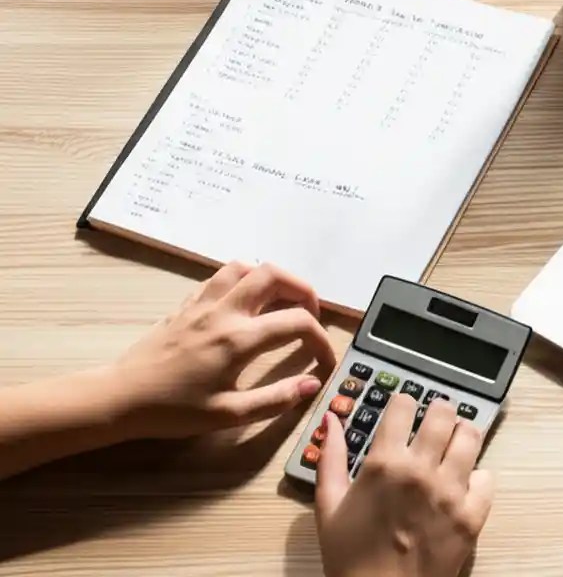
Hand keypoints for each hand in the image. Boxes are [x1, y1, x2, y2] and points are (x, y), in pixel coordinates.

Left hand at [108, 261, 336, 439]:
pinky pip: (220, 277)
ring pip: (245, 267)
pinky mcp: (186, 304)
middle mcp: (223, 312)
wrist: (120, 398)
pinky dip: (243, 281)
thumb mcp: (228, 414)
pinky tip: (245, 304)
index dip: (321, 340)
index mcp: (238, 340)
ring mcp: (202, 303)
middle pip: (274, 275)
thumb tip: (311, 384)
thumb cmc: (173, 410)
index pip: (297, 323)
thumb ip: (276, 399)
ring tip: (280, 303)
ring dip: (272, 279)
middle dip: (303, 290)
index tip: (324, 361)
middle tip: (311, 315)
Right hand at [315, 396, 493, 576]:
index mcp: (384, 464)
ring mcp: (451, 493)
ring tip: (453, 442)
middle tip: (434, 420)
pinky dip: (478, 476)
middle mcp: (422, 471)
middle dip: (438, 411)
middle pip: (444, 413)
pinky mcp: (473, 516)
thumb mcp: (328, 506)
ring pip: (471, 437)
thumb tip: (331, 418)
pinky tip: (464, 482)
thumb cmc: (349, 557)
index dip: (403, 403)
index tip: (403, 409)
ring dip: (462, 434)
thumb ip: (330, 457)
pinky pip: (487, 478)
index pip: (404, 405)